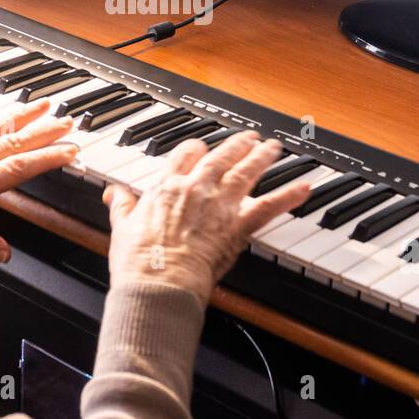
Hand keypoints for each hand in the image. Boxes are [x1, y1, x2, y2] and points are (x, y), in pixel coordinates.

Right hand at [102, 132, 312, 301]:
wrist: (159, 281)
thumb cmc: (139, 260)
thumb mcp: (122, 227)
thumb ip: (122, 206)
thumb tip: (114, 194)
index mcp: (167, 186)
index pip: (184, 155)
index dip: (195, 148)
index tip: (201, 146)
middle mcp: (196, 188)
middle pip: (221, 157)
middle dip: (236, 145)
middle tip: (248, 137)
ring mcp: (220, 205)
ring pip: (246, 172)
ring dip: (262, 157)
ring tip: (273, 146)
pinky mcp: (239, 226)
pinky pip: (269, 206)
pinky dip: (289, 196)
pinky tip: (304, 186)